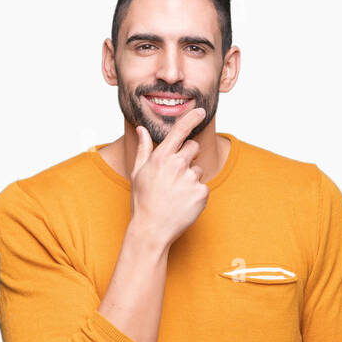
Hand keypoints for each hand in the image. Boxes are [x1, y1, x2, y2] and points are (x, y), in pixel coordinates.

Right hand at [129, 106, 208, 250]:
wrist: (152, 229)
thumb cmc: (143, 201)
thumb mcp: (138, 173)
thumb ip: (144, 149)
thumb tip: (143, 129)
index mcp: (161, 157)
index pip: (180, 130)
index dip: (192, 118)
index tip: (201, 111)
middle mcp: (178, 164)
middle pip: (193, 148)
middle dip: (188, 157)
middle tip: (175, 176)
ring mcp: (191, 179)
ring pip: (199, 170)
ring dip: (191, 178)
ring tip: (176, 194)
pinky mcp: (201, 193)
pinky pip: (203, 187)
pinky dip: (196, 194)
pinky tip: (184, 203)